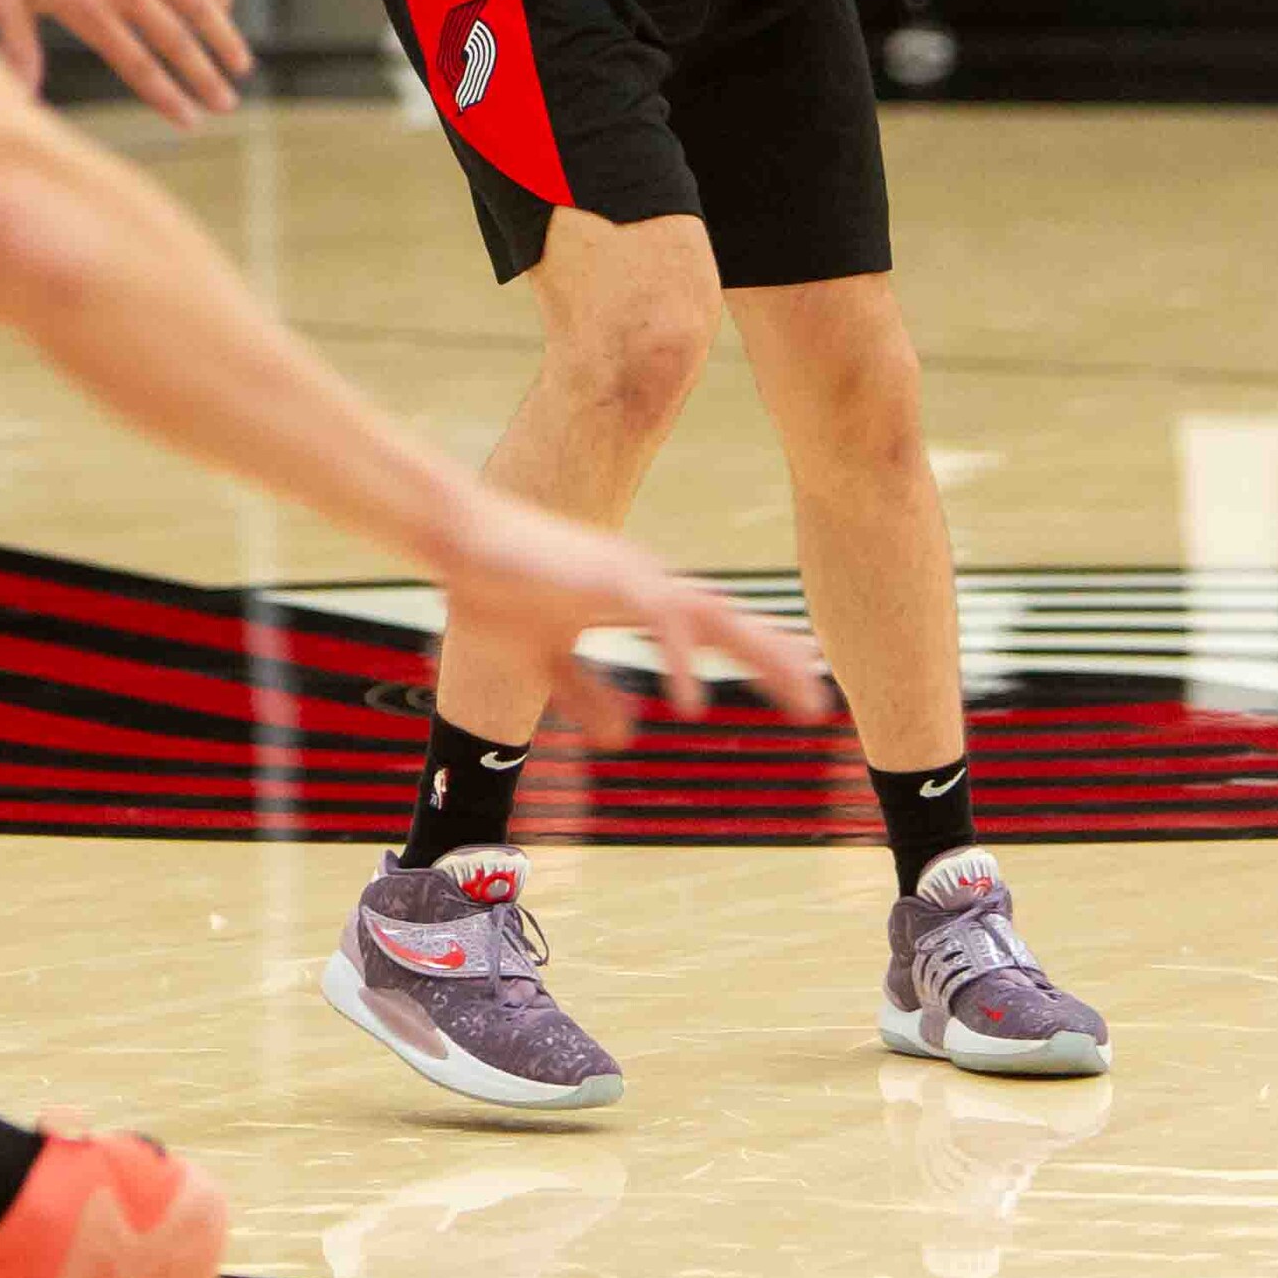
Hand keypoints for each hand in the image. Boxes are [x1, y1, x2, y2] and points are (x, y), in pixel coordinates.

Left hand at [0, 0, 249, 123]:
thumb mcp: (4, 1)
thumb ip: (18, 52)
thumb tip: (18, 102)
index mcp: (89, 10)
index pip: (139, 65)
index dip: (167, 97)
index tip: (189, 120)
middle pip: (176, 42)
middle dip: (205, 78)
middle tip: (226, 105)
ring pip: (197, 1)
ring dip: (223, 35)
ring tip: (241, 64)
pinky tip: (224, 4)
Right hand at [428, 489, 831, 745]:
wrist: (454, 540)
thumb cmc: (493, 589)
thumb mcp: (545, 660)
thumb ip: (585, 695)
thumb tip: (627, 737)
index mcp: (634, 594)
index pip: (711, 623)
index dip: (757, 647)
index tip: (802, 670)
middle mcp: (645, 580)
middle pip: (729, 619)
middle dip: (778, 658)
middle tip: (822, 698)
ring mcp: (632, 574)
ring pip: (715, 616)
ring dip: (763, 655)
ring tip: (802, 695)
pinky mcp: (608, 577)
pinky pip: (661, 621)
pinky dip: (683, 659)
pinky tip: (692, 702)